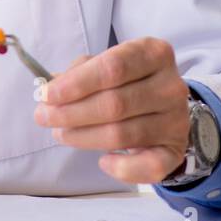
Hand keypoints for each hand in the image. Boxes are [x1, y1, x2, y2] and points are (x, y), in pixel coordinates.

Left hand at [33, 38, 190, 183]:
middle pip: (115, 103)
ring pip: (122, 134)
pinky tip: (103, 160)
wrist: (164, 105)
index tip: (47, 94)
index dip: (76, 83)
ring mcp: (177, 119)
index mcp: (154, 53)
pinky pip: (149, 166)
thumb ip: (79, 72)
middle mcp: (171, 85)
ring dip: (83, 137)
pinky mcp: (176, 150)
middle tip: (43, 116)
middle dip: (72, 112)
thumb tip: (49, 89)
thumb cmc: (128, 80)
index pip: (113, 67)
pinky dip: (122, 168)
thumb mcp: (106, 64)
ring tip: (60, 133)